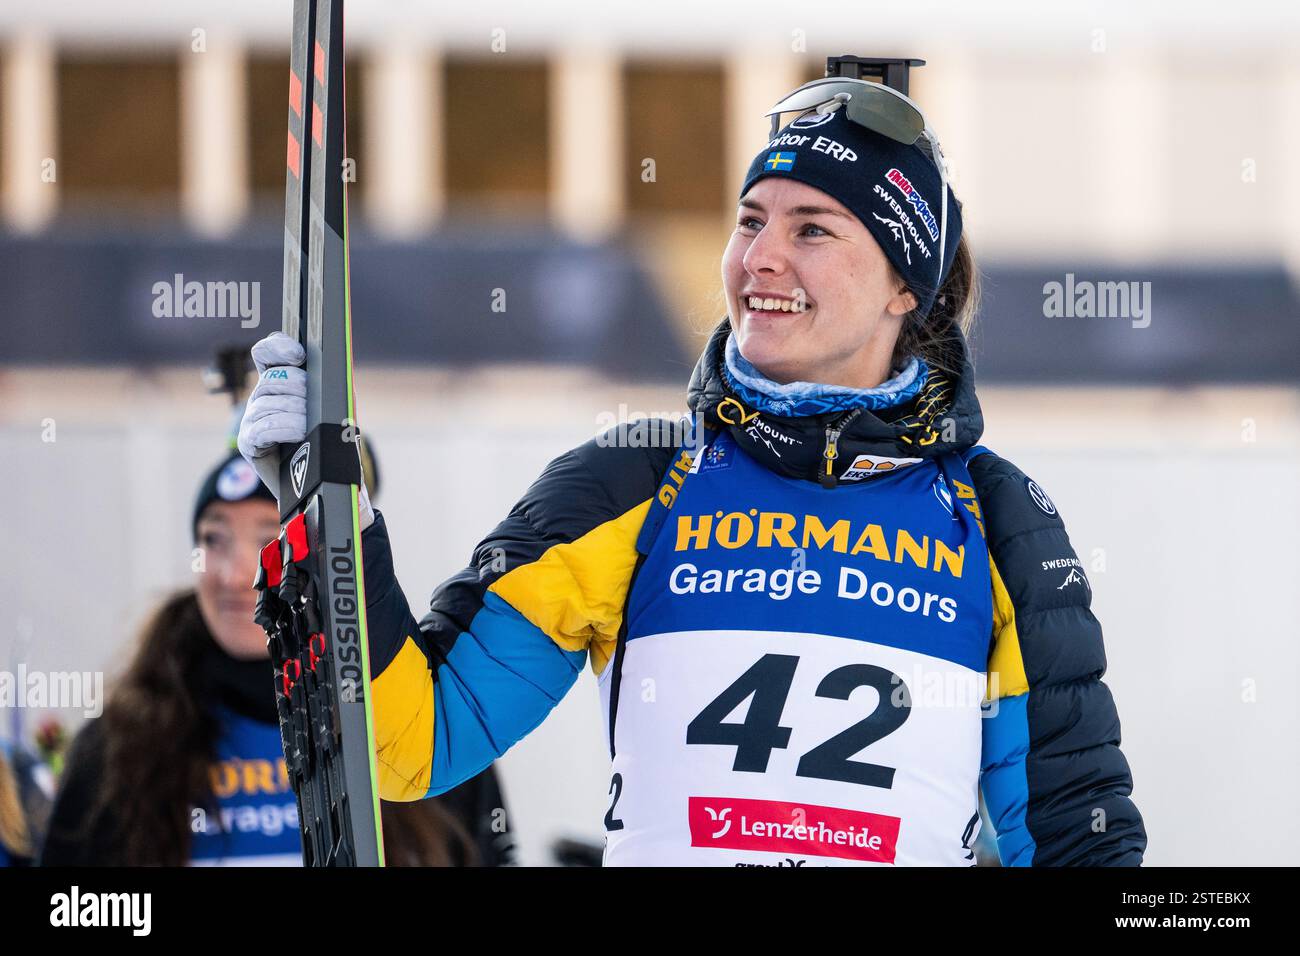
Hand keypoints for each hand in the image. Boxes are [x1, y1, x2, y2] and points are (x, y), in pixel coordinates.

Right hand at [237, 332, 374, 529]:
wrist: (325, 485)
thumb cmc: (332, 444)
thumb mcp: (335, 410)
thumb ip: (328, 388)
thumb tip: (326, 371)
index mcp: (280, 382)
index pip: (267, 351)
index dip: (279, 347)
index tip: (299, 355)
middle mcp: (263, 397)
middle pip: (273, 377)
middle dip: (298, 387)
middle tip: (313, 405)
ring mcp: (252, 419)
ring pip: (268, 402)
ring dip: (295, 413)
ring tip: (308, 427)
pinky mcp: (248, 443)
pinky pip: (262, 427)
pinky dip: (283, 429)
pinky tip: (297, 435)